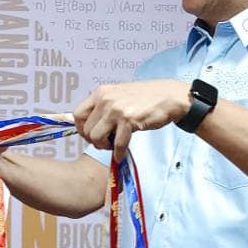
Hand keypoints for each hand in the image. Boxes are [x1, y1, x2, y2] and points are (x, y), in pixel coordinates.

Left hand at [72, 80, 188, 154]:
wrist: (169, 97)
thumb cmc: (145, 98)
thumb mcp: (118, 96)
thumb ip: (103, 108)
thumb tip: (89, 128)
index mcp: (100, 92)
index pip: (78, 114)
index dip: (82, 129)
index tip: (91, 136)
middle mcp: (105, 99)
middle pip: (86, 129)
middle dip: (94, 141)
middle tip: (106, 143)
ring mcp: (116, 109)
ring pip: (96, 137)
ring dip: (104, 147)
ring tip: (114, 146)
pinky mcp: (129, 120)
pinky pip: (117, 144)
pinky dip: (118, 153)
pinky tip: (121, 154)